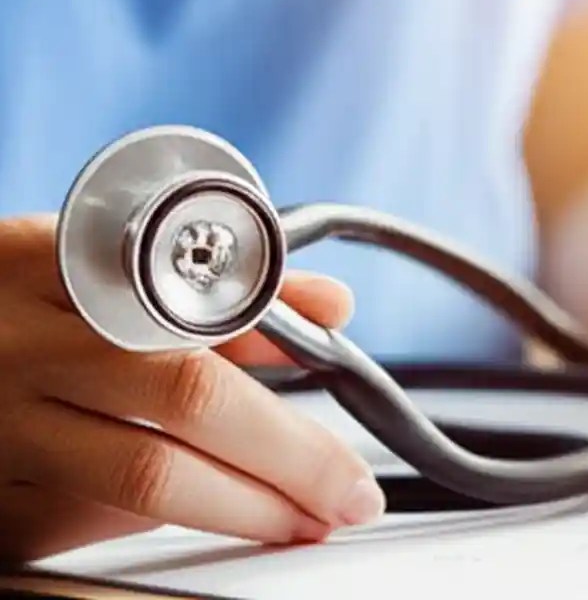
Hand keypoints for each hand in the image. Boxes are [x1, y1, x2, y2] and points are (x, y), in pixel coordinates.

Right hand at [0, 215, 384, 563]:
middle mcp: (26, 347)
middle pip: (187, 403)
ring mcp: (0, 430)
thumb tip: (330, 309)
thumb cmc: (15, 303)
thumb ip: (218, 288)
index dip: (283, 350)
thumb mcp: (100, 268)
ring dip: (249, 508)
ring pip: (146, 485)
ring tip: (307, 516)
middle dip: (291, 457)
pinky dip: (172, 525)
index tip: (342, 396)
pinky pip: (93, 523)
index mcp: (61, 266)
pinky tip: (224, 517)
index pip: (195, 300)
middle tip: (349, 491)